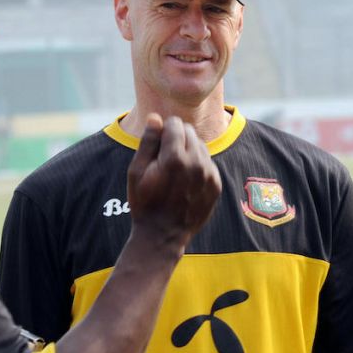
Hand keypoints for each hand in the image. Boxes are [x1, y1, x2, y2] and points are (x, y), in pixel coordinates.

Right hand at [126, 114, 220, 246]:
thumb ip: (148, 142)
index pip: (175, 124)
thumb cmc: (145, 203)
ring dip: (188, 150)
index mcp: (175, 158)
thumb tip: (156, 118)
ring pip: (200, 145)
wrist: (163, 235)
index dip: (163, 130)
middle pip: (190, 131)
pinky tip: (185, 180)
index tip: (157, 143)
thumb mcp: (136, 172)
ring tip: (175, 169)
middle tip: (164, 157)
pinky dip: (197, 165)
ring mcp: (209, 175)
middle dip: (176, 137)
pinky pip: (208, 162)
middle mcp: (196, 163)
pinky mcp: (216, 184)